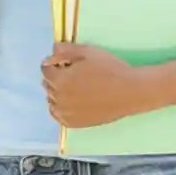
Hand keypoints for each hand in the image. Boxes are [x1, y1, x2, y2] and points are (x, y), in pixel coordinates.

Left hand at [42, 43, 159, 127]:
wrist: (130, 91)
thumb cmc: (110, 68)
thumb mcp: (87, 52)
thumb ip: (64, 50)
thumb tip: (50, 54)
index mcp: (60, 80)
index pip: (45, 70)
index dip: (55, 63)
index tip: (67, 63)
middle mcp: (59, 99)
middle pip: (47, 85)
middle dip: (56, 77)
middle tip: (74, 74)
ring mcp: (66, 113)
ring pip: (51, 101)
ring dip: (57, 93)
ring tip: (76, 88)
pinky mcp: (74, 123)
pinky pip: (58, 115)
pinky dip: (61, 108)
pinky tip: (74, 101)